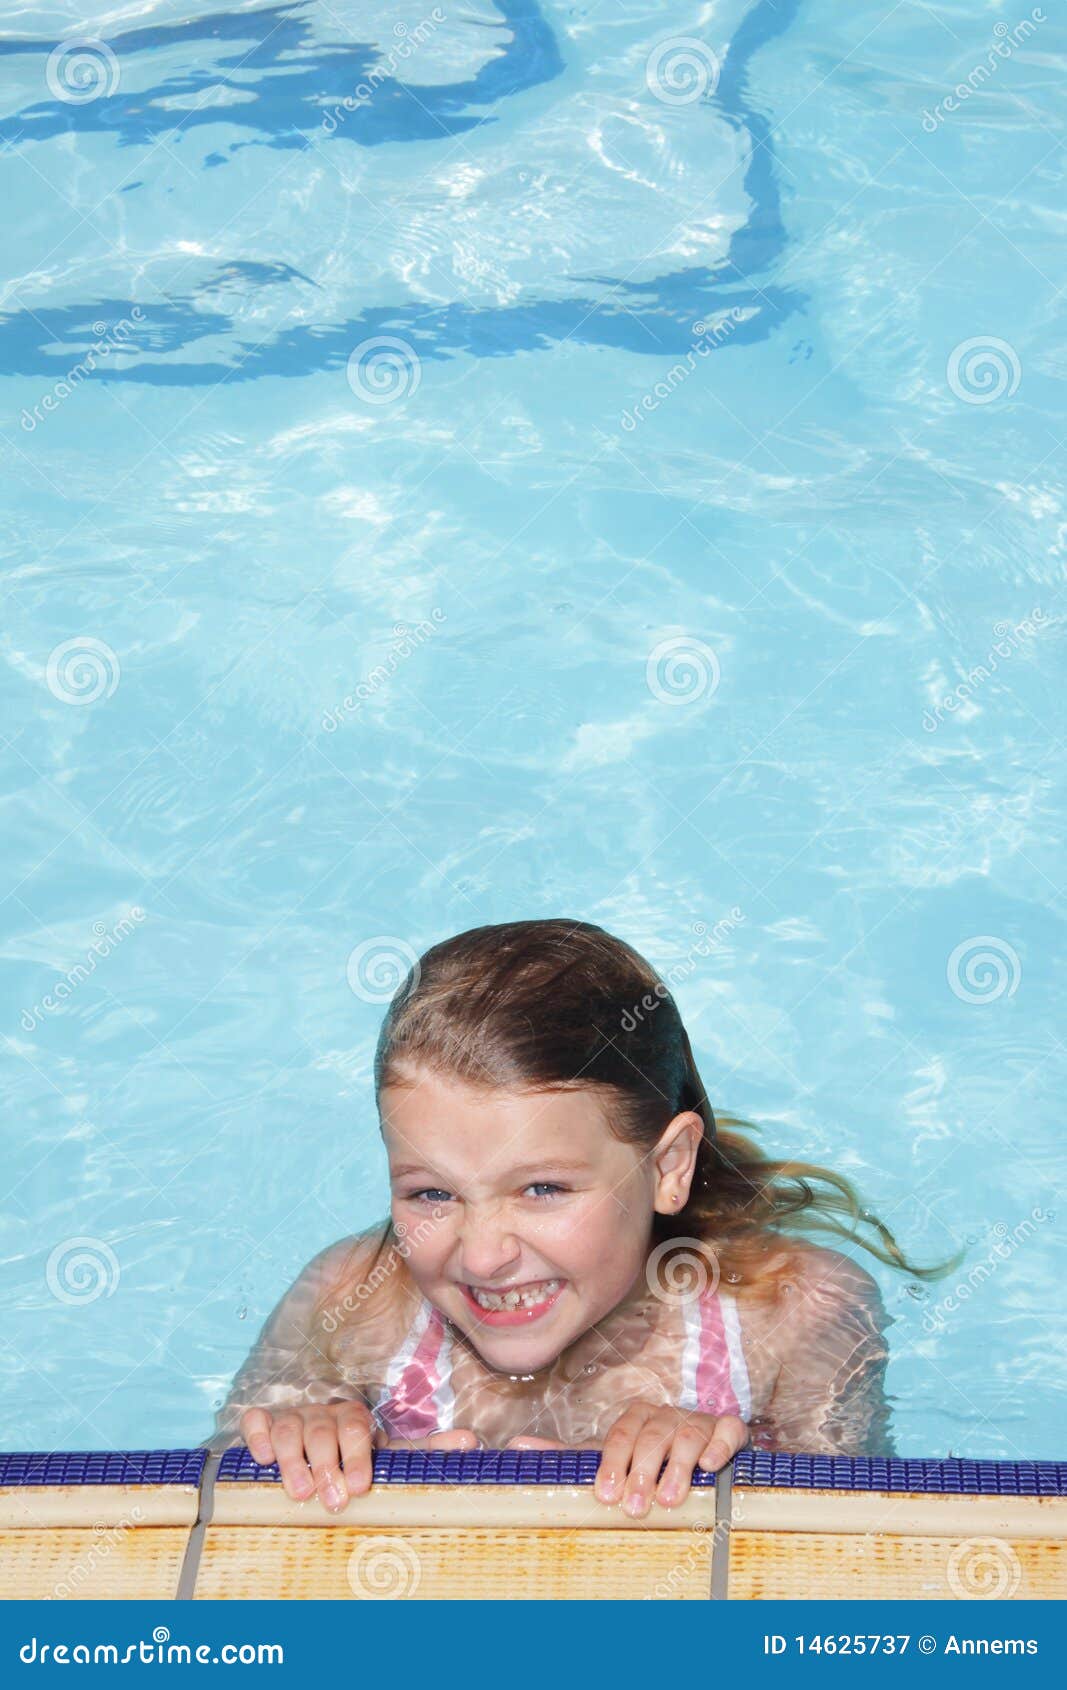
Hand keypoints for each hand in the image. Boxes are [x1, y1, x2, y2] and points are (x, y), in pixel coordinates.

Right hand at [239, 1403, 480, 1512]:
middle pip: (322, 1429)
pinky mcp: (264, 1424)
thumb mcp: (391, 1452)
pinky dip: (257, 1435)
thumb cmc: (358, 1454)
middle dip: (327, 1464)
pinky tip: (261, 1458)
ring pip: (289, 1428)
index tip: (359, 1487)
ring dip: (294, 1460)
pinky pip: (256, 1421)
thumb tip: (471, 1444)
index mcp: (353, 1416)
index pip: (356, 1427)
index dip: (357, 1455)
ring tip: (299, 1493)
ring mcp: (292, 1417)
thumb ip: (426, 1450)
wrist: (317, 1443)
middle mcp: (322, 1413)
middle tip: (332, 1500)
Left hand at [506, 1403, 747, 1517]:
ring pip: (688, 1434)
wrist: (700, 1456)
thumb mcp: (608, 1460)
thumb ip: (567, 1456)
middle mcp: (666, 1415)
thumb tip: (515, 1448)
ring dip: (678, 1466)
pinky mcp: (728, 1429)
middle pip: (652, 1436)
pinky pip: (726, 1430)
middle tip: (635, 1507)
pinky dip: (719, 1446)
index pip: (621, 1434)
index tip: (606, 1495)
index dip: (613, 1463)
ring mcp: (698, 1420)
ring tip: (669, 1499)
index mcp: (636, 1418)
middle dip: (642, 1471)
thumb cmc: (647, 1463)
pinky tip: (711, 1467)